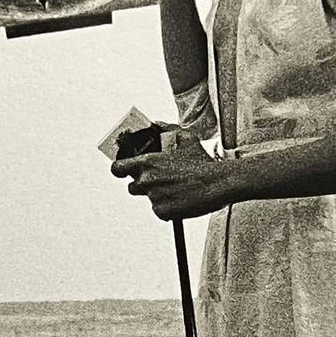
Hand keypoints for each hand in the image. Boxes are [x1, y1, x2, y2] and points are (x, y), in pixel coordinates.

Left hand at [111, 136, 235, 221]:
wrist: (218, 183)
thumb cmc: (203, 162)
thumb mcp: (186, 138)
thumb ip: (167, 129)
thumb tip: (157, 124)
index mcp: (148, 162)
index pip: (117, 169)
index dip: (120, 169)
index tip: (123, 170)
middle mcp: (147, 181)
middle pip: (132, 187)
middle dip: (143, 185)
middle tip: (160, 182)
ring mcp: (154, 198)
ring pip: (149, 199)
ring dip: (158, 195)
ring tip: (176, 189)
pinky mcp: (163, 212)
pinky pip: (160, 211)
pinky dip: (168, 207)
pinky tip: (181, 199)